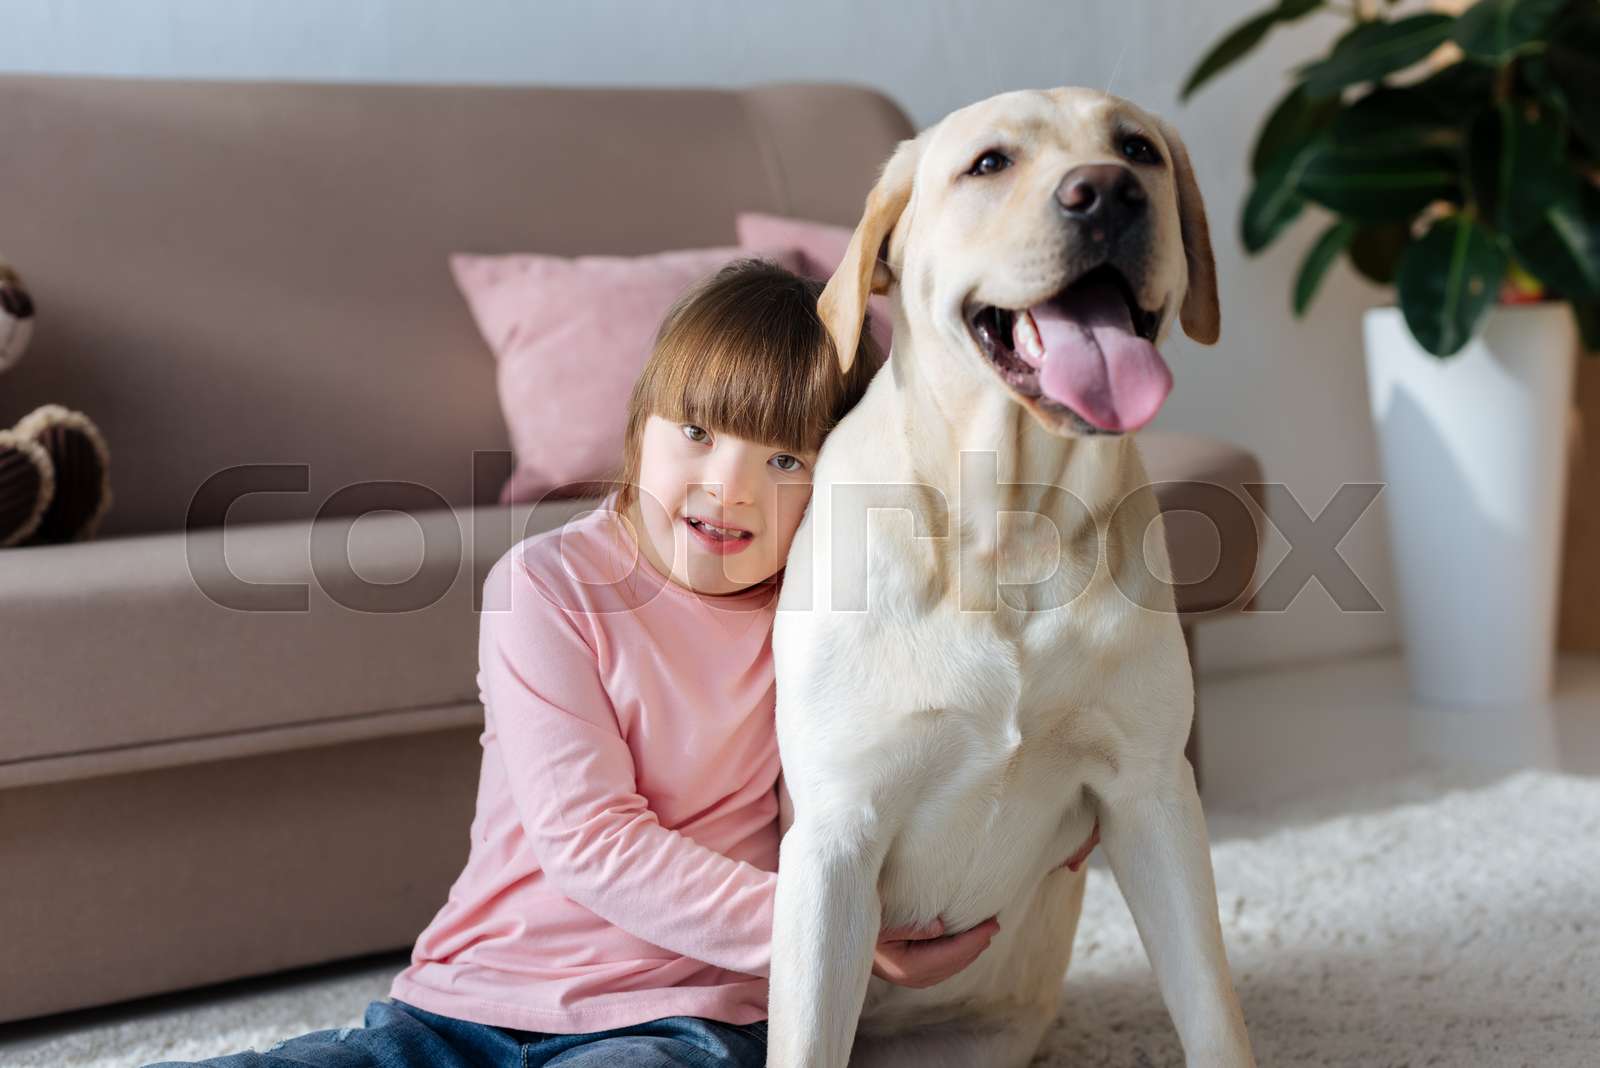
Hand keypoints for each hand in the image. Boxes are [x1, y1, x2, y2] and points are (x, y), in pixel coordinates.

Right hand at [871, 914, 999, 988]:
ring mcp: (913, 979)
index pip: (952, 953)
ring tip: (984, 933)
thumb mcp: (885, 921)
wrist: (845, 937)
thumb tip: (942, 927)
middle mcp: (913, 978)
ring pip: (951, 966)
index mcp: (908, 966)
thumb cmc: (864, 924)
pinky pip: (943, 966)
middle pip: (955, 962)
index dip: (975, 938)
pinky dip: (958, 954)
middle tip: (994, 924)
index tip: (992, 924)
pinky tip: (965, 943)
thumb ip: (913, 926)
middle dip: (976, 944)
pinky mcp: (912, 975)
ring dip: (969, 950)